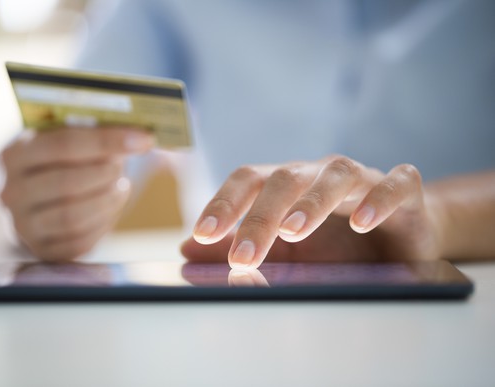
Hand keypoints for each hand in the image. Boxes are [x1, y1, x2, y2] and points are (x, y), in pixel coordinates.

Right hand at [0, 126, 152, 260]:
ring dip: (107, 200)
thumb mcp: (63, 141)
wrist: (30, 202)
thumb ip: (91, 134)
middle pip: (66, 183)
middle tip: (122, 167)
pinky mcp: (42, 250)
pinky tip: (111, 206)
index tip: (143, 139)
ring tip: (121, 187)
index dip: (107, 141)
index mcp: (15, 154)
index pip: (63, 144)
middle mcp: (12, 192)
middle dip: (105, 173)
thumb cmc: (56, 163)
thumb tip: (137, 136)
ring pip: (72, 216)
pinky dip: (104, 223)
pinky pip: (79, 241)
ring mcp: (23, 225)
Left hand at [181, 155, 443, 267]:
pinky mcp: (404, 189)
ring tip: (292, 231)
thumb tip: (186, 249)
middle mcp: (320, 173)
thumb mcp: (284, 250)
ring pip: (336, 175)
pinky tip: (362, 222)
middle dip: (260, 217)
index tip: (201, 235)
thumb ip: (239, 246)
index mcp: (287, 184)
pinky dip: (378, 199)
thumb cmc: (336, 243)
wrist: (400, 238)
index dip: (223, 203)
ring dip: (311, 202)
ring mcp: (363, 178)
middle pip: (285, 178)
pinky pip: (394, 184)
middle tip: (241, 256)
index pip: (248, 180)